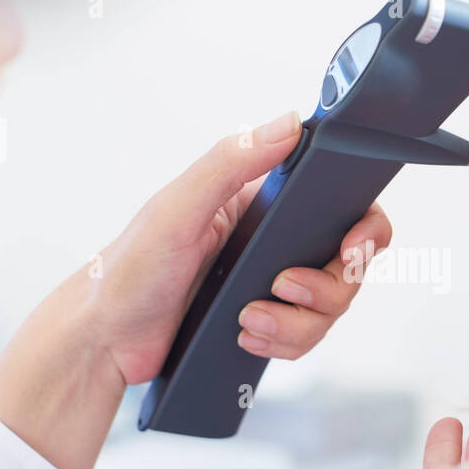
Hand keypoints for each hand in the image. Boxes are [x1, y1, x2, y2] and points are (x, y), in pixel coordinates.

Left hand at [91, 110, 392, 383]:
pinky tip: (248, 338)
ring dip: (298, 323)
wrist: (105, 342)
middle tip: (282, 288)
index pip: (338, 202)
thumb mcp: (177, 208)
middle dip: (326, 288)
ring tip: (250, 322)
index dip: (363, 228)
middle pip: (347, 265)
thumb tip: (288, 124)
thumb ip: (230, 162)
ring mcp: (270, 284)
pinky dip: (284, 343)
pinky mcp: (265, 323)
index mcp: (258, 201)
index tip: (349, 249)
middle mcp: (273, 240)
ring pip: (328, 308)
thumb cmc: (129, 270)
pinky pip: (306, 338)